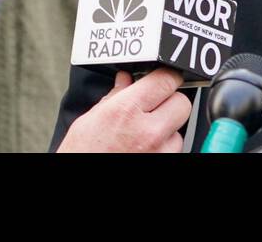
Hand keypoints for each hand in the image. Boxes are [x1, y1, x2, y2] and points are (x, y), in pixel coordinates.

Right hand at [57, 68, 192, 152]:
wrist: (81, 184)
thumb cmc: (80, 155)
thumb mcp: (88, 122)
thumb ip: (113, 97)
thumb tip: (125, 80)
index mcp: (126, 111)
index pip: (166, 80)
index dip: (167, 76)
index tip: (165, 77)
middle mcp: (147, 131)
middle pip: (181, 102)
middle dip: (170, 101)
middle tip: (155, 105)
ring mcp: (158, 152)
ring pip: (180, 128)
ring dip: (168, 128)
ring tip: (145, 132)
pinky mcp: (163, 164)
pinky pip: (175, 149)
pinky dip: (164, 147)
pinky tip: (146, 147)